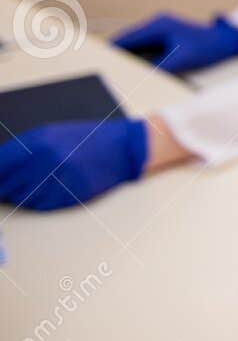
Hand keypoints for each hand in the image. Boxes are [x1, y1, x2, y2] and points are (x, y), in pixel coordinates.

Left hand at [0, 118, 148, 209]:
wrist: (122, 148)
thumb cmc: (86, 139)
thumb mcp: (51, 134)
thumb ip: (22, 150)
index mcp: (38, 141)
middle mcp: (46, 160)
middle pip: (6, 185)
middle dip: (8, 186)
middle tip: (17, 183)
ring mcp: (58, 178)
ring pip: (22, 198)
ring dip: (25, 194)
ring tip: (39, 183)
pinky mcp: (69, 195)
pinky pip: (41, 205)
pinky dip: (41, 201)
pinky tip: (52, 188)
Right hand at [111, 13, 237, 72]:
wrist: (228, 41)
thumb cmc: (208, 48)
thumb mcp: (182, 60)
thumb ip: (157, 69)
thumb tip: (137, 79)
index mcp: (157, 25)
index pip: (125, 39)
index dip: (110, 52)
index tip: (98, 65)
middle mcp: (156, 25)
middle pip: (127, 43)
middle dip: (116, 58)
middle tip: (103, 74)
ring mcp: (160, 31)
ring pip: (135, 48)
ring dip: (127, 60)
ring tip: (115, 76)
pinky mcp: (165, 39)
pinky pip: (146, 51)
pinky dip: (139, 61)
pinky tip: (134, 74)